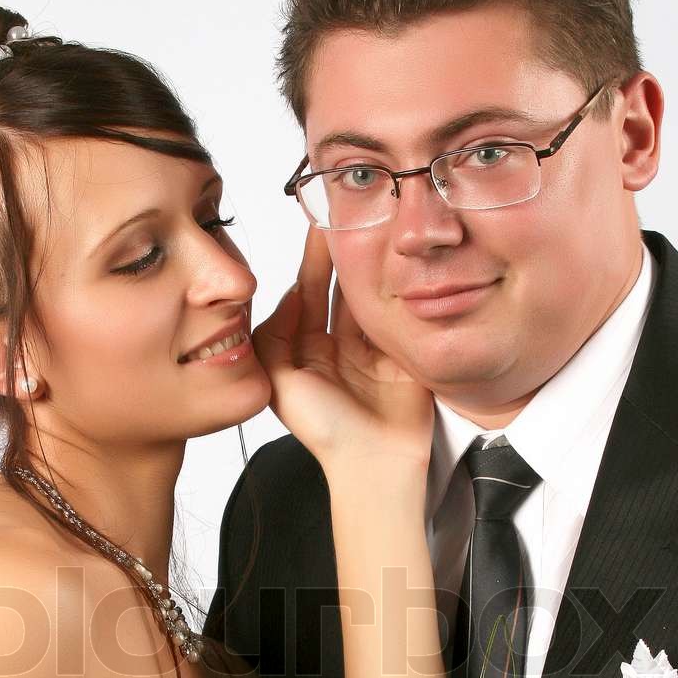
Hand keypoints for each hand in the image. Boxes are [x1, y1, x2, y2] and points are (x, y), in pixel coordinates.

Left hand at [253, 229, 433, 476]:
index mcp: (305, 349)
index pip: (308, 292)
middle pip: (340, 287)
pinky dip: (399, 287)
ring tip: (375, 225)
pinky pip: (399, 312)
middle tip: (350, 213)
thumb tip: (290, 293)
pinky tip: (400, 258)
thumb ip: (275, 336)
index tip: (316, 224)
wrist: (375, 464)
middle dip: (344, 252)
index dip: (311, 259)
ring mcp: (372, 347)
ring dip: (372, 264)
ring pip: (370, 295)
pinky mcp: (403, 351)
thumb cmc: (325, 431)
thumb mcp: (280, 384)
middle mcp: (338, 344)